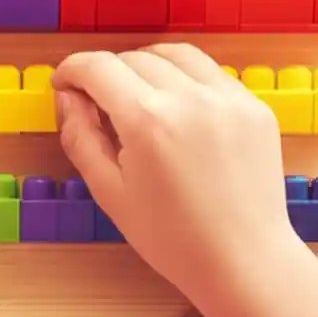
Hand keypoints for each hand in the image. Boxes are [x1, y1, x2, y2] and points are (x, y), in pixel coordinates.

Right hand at [53, 44, 301, 302]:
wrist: (243, 261)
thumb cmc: (171, 238)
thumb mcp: (109, 192)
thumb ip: (81, 137)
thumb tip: (68, 97)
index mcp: (147, 120)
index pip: (98, 68)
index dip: (72, 70)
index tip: (64, 83)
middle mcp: (189, 97)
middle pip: (134, 58)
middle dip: (107, 73)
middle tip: (98, 102)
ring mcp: (228, 98)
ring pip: (175, 55)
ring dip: (147, 65)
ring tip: (138, 95)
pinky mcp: (253, 107)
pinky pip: (210, 73)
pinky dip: (185, 79)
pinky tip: (178, 109)